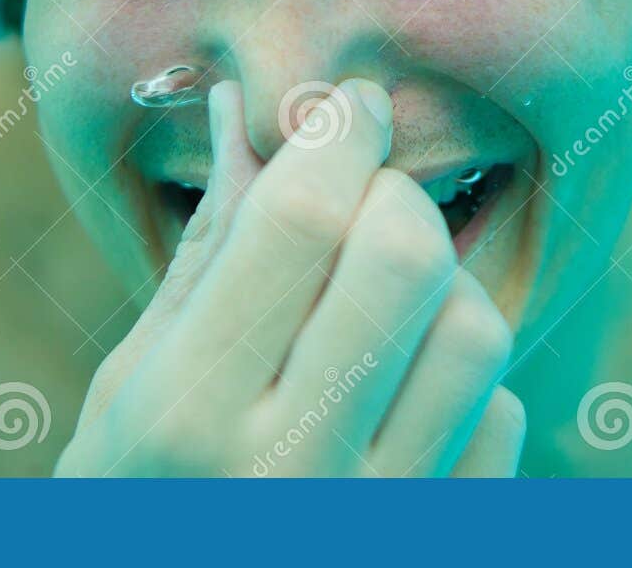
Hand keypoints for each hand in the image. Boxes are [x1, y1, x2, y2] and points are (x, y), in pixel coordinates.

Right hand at [55, 79, 524, 476]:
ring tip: (382, 304)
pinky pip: (501, 419)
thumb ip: (203, 260)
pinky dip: (463, 385)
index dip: (337, 133)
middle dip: (391, 197)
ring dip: (440, 288)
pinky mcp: (441, 545)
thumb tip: (244, 115)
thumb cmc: (130, 509)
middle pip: (404, 257)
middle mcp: (289, 474)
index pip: (298, 218)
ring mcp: (378, 523)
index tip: (350, 107)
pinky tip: (400, 395)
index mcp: (186, 417)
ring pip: (476, 331)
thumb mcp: (130, 394)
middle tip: (364, 198)